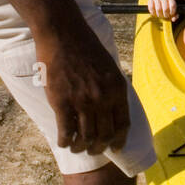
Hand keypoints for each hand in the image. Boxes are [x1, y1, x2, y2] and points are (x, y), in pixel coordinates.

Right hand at [36, 31, 130, 154]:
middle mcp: (102, 98)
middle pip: (104, 135)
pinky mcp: (62, 102)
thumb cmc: (86, 48)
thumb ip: (112, 88)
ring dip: (81, 147)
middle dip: (99, 147)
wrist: (63, 34)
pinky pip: (66, 132)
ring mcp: (82, 102)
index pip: (123, 124)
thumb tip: (112, 109)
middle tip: (93, 150)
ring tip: (77, 148)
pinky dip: (65, 142)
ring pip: (85, 138)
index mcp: (117, 89)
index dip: (119, 140)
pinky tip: (64, 142)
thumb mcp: (110, 67)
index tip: (115, 148)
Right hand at [147, 0, 177, 20]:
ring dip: (160, 15)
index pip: (173, 6)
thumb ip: (175, 14)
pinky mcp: (150, 0)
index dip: (172, 12)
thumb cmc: (167, 4)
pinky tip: (155, 14)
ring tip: (160, 15)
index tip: (171, 14)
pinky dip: (153, 13)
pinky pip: (151, 8)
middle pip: (165, 9)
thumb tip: (173, 19)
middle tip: (165, 16)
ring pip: (158, 9)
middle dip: (166, 15)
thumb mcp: (172, 7)